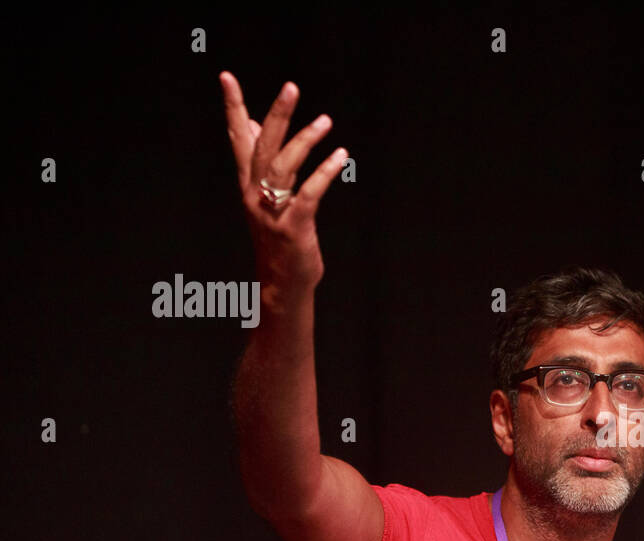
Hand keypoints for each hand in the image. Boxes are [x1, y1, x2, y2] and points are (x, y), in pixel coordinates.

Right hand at [220, 72, 347, 298]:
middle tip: (290, 87)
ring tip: (325, 121)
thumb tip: (256, 125)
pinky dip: (325, 172)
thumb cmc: (279, 239)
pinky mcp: (293, 226)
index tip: (227, 76)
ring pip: (283, 166)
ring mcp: (273, 211)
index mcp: (248, 185)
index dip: (233, 107)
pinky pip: (309, 193)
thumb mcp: (267, 198)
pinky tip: (340, 156)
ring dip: (304, 140)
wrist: (281, 285)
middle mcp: (255, 194)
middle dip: (276, 115)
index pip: (238, 138)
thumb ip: (261, 163)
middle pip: (262, 146)